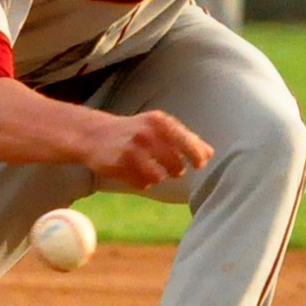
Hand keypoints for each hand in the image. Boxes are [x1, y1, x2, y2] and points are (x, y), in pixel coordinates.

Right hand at [83, 110, 212, 189]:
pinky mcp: (120, 165)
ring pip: (159, 177)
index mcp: (159, 121)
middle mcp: (147, 134)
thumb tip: (210, 154)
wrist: (95, 134)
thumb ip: (184, 138)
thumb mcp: (159, 127)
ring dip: (158, 177)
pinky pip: (143, 184)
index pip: (187, 142)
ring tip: (149, 168)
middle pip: (176, 165)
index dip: (196, 156)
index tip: (200, 164)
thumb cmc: (135, 131)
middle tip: (171, 168)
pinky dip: (142, 182)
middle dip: (176, 170)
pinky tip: (133, 171)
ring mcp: (132, 150)